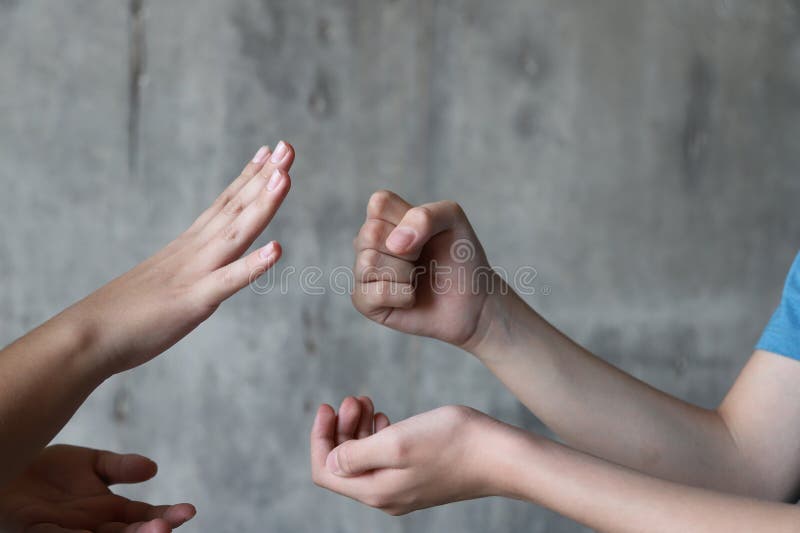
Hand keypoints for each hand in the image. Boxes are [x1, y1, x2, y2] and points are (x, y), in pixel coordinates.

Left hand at [0, 444, 194, 532]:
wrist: (7, 465)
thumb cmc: (45, 471)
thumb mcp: (90, 463)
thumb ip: (120, 467)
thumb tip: (153, 470)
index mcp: (109, 511)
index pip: (146, 517)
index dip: (167, 515)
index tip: (189, 510)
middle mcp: (94, 526)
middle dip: (152, 532)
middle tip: (168, 525)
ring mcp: (70, 532)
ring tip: (152, 530)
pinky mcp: (40, 532)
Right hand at [73, 142, 293, 373]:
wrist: (88, 335)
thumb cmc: (125, 314)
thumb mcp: (164, 282)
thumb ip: (185, 270)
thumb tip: (196, 268)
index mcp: (188, 246)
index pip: (224, 204)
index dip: (249, 178)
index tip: (269, 153)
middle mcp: (194, 251)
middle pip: (236, 208)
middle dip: (265, 177)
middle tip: (286, 146)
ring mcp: (194, 273)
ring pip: (236, 233)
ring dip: (263, 204)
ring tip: (285, 176)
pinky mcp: (193, 300)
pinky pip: (228, 281)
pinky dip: (253, 265)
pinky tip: (277, 249)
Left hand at [310, 397, 508, 514]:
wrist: (499, 455)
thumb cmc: (452, 443)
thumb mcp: (396, 442)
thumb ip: (357, 455)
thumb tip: (330, 462)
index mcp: (375, 490)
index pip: (325, 471)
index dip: (319, 437)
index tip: (326, 406)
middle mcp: (385, 495)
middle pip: (342, 463)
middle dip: (340, 428)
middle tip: (355, 397)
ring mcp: (402, 488)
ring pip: (363, 458)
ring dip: (358, 427)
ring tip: (368, 401)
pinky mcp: (417, 477)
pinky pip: (383, 458)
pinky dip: (377, 434)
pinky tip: (384, 416)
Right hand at [351, 190, 501, 347]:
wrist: (472, 299)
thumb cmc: (459, 257)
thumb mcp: (452, 220)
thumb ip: (425, 215)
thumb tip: (394, 244)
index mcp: (385, 217)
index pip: (379, 204)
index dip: (407, 219)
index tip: (425, 234)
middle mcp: (369, 243)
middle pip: (370, 234)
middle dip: (409, 250)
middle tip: (422, 258)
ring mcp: (364, 272)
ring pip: (368, 263)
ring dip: (405, 274)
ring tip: (417, 278)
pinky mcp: (366, 302)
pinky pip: (374, 294)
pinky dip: (402, 297)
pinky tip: (411, 298)